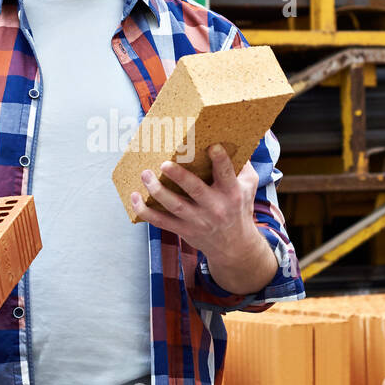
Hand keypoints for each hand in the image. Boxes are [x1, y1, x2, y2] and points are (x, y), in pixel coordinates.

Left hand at [129, 144, 259, 264]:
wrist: (234, 246)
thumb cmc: (239, 208)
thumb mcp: (249, 186)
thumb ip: (243, 165)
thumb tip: (236, 138)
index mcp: (232, 193)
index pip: (226, 175)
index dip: (220, 161)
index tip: (212, 147)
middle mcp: (215, 207)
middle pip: (195, 190)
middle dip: (179, 177)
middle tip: (165, 163)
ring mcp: (197, 220)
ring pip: (174, 206)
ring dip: (157, 191)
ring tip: (145, 174)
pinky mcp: (183, 230)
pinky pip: (160, 222)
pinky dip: (145, 211)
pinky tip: (135, 197)